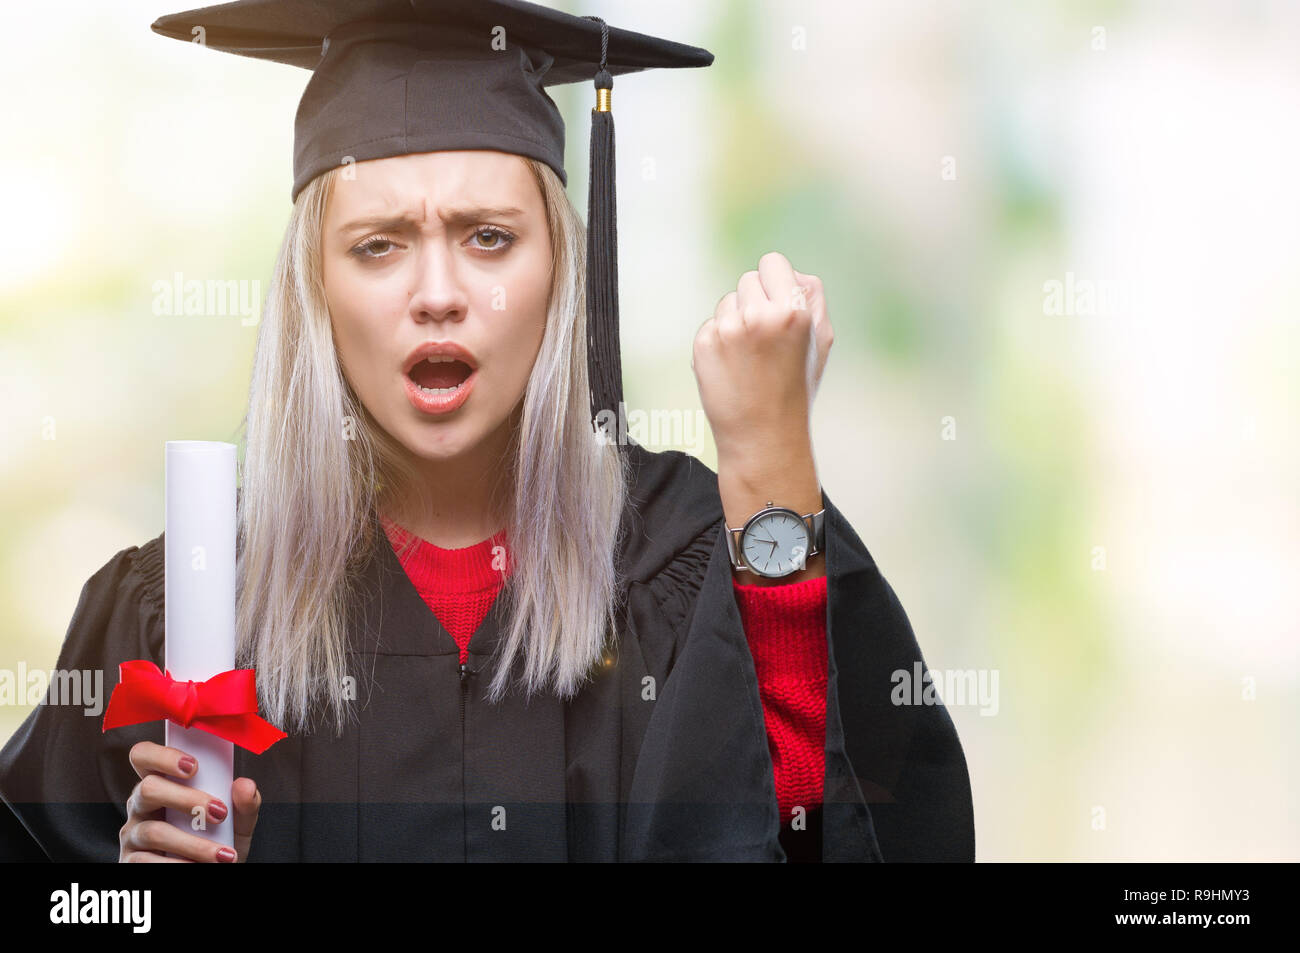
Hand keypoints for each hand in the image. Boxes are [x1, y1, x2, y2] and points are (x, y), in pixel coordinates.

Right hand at [118, 741, 260, 862]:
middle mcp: (141, 805)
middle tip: (220, 813)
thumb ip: (244, 804)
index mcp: (162, 784)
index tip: (194, 766)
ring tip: (224, 856)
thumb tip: (245, 785)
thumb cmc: (219, 841)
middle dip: (186, 799)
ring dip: (193, 844)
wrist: (212, 873)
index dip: (163, 756)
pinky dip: (180, 866)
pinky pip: (148, 863)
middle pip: (147, 788)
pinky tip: (199, 868)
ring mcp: (133, 835)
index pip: (144, 756)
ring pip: (153, 832)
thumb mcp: (237, 822)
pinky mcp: (130, 862)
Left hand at [693, 251, 832, 462]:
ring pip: (727, 301)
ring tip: (750, 357)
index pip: (772, 262)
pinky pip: (711, 324)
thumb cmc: (795, 386)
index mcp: (793, 311)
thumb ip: (811, 297)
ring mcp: (727, 330)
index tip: (776, 300)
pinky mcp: (704, 344)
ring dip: (736, 320)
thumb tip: (791, 271)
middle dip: (755, 301)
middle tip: (765, 340)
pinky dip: (719, 341)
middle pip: (748, 279)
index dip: (775, 280)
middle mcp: (758, 316)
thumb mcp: (820, 341)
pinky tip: (732, 367)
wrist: (763, 436)